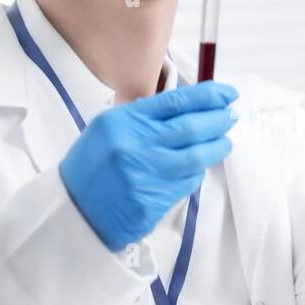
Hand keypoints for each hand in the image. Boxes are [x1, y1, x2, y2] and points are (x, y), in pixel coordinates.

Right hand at [59, 81, 238, 250]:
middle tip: (231, 116)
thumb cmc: (92, 167)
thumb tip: (188, 107)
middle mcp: (134, 145)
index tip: (226, 93)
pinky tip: (199, 167)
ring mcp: (145, 175)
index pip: (175, 101)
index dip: (207, 96)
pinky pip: (186, 183)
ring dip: (216, 148)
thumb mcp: (108, 129)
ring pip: (195, 157)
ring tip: (224, 142)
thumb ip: (144, 117)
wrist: (73, 211)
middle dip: (218, 120)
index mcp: (123, 121)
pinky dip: (196, 173)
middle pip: (190, 127)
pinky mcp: (153, 201)